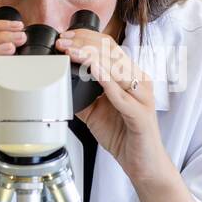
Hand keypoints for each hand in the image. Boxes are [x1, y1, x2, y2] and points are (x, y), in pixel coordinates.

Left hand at [55, 28, 170, 187]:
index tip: (66, 37)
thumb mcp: (96, 112)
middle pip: (112, 52)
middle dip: (84, 43)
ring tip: (71, 51)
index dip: (87, 38)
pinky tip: (93, 70)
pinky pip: (121, 94)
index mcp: (131, 77)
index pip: (109, 47)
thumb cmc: (125, 136)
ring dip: (91, 57)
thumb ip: (82, 96)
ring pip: (117, 68)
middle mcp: (139, 81)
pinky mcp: (140, 114)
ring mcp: (142, 97)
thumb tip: (58, 84)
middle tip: (63, 42)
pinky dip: (106, 80)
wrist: (143, 164)